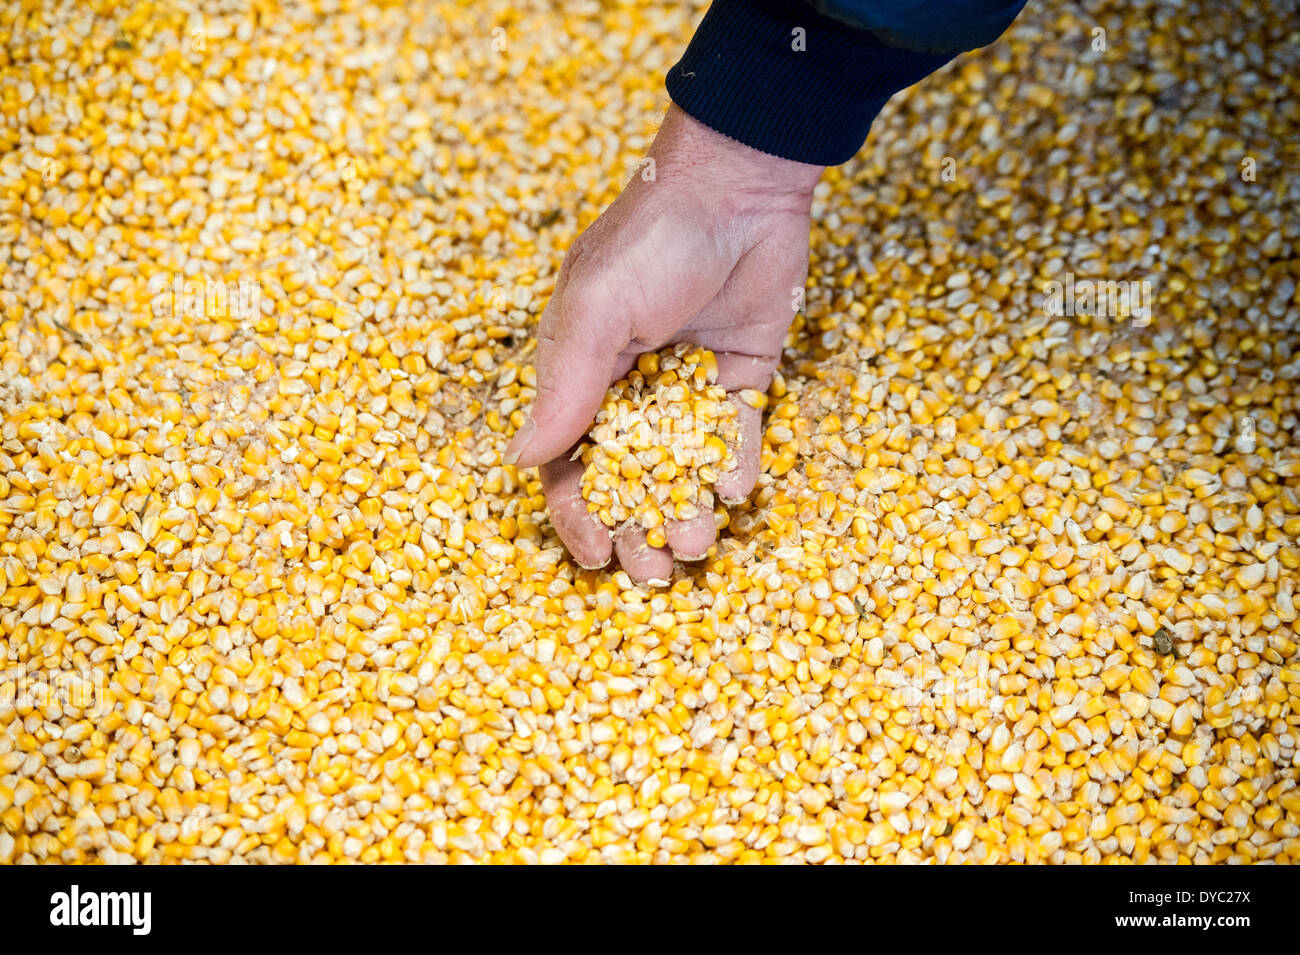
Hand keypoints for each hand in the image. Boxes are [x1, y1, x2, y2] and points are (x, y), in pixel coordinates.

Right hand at [504, 106, 823, 583]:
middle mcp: (631, 386)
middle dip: (636, 527)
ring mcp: (686, 383)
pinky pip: (735, 433)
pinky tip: (734, 492)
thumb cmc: (651, 241)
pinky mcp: (739, 374)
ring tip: (697, 546)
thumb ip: (565, 387)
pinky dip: (735, 465)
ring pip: (682, 465)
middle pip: (627, 475)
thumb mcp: (596, 312)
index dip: (577, 513)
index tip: (595, 557)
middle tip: (653, 575)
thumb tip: (521, 459)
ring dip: (686, 509)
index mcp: (581, 372)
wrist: (741, 185)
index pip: (569, 459)